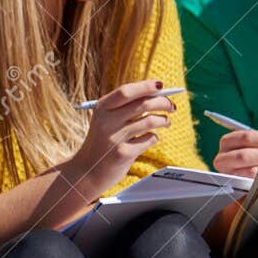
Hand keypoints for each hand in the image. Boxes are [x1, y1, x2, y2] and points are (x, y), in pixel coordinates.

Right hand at [60, 80, 175, 200]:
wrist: (86, 171)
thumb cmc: (102, 141)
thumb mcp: (106, 120)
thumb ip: (125, 107)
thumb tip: (157, 94)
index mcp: (101, 109)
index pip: (126, 92)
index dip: (146, 86)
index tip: (161, 86)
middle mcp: (106, 122)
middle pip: (144, 104)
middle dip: (163, 103)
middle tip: (171, 106)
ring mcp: (114, 138)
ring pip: (151, 121)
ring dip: (163, 120)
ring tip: (165, 122)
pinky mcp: (123, 154)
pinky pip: (150, 139)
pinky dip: (154, 137)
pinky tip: (148, 139)